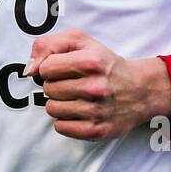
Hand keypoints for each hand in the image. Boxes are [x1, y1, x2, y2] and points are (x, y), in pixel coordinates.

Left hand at [26, 29, 170, 140]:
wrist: (141, 89)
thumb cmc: (104, 63)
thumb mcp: (80, 41)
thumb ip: (48, 45)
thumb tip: (29, 70)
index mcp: (90, 61)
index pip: (45, 68)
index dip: (51, 68)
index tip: (65, 69)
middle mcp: (94, 87)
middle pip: (48, 89)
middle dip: (56, 85)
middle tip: (75, 83)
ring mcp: (96, 111)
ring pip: (52, 109)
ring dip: (60, 103)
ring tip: (78, 97)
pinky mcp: (97, 130)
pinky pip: (61, 127)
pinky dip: (66, 120)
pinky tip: (80, 111)